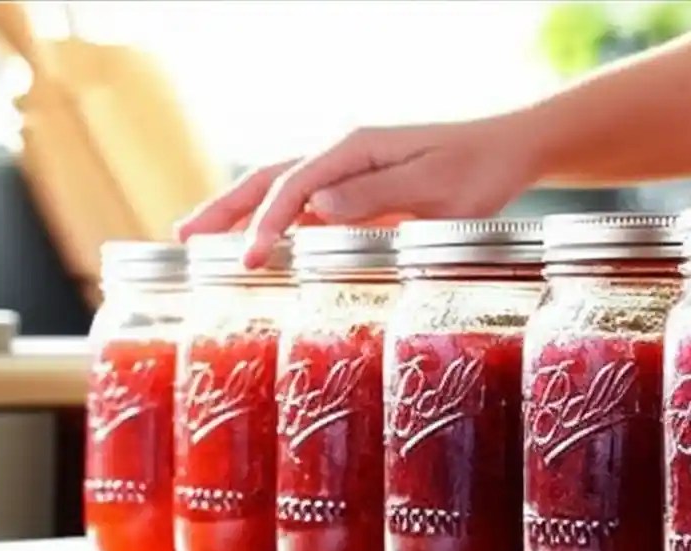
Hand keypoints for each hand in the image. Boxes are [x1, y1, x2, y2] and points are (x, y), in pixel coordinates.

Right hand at [175, 115, 540, 267]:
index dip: (266, 223)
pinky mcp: (362, 191)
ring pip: (283, 192)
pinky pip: (308, 207)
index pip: (294, 187)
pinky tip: (260, 247)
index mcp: (356, 149)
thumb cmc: (478, 171)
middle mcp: (345, 156)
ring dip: (241, 216)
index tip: (248, 259)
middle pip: (270, 180)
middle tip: (182, 240)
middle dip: (225, 209)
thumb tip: (316, 206)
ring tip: (200, 244)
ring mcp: (351, 172)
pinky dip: (277, 225)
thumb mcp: (434, 188)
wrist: (508, 152)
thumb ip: (376, 197)